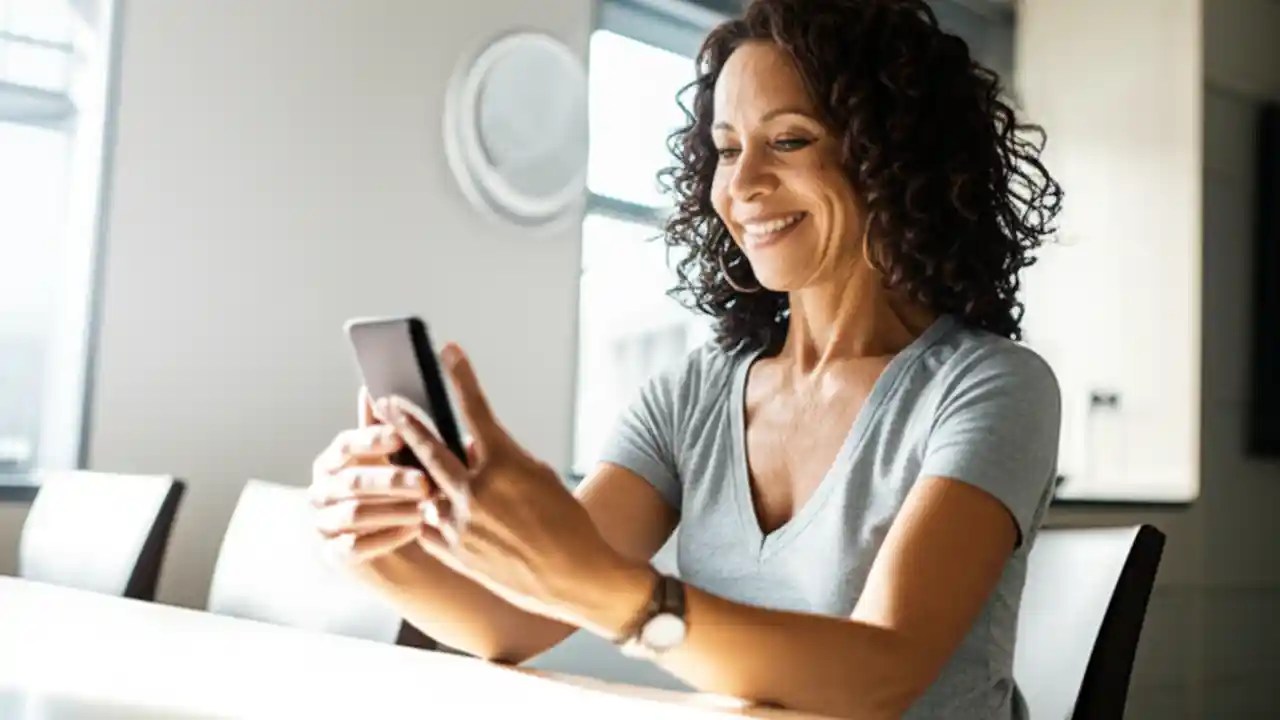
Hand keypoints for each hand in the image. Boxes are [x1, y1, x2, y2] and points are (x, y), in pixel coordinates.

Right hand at [309, 387, 431, 563]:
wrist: (405, 547)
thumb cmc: (402, 493)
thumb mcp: (399, 460)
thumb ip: (387, 429)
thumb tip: (373, 391)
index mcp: (333, 459)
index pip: (346, 444)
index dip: (372, 439)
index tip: (402, 437)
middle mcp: (321, 489)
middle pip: (352, 480)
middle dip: (391, 481)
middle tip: (425, 483)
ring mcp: (323, 522)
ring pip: (353, 513)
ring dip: (393, 510)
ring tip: (425, 509)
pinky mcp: (332, 554)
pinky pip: (353, 546)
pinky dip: (386, 538)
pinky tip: (414, 531)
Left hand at [380, 344, 653, 637]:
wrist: (574, 577)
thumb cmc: (566, 522)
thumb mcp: (539, 476)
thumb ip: (499, 458)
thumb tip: (467, 448)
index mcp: (504, 465)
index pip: (476, 409)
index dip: (461, 376)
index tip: (448, 351)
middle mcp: (476, 491)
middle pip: (427, 446)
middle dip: (403, 421)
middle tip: (385, 401)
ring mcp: (459, 523)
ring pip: (423, 487)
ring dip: (416, 472)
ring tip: (401, 457)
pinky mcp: (452, 551)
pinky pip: (426, 523)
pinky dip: (429, 511)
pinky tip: (432, 506)